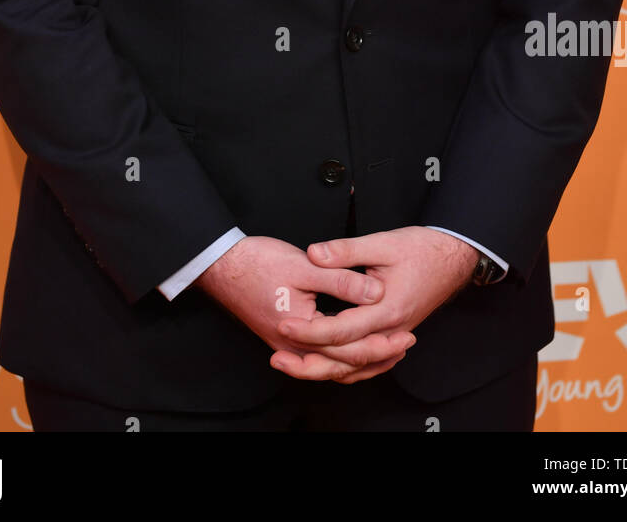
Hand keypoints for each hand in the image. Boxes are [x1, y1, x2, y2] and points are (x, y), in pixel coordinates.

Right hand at [196, 235, 416, 382]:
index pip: (349, 347)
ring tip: (387, 350)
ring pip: (329, 364)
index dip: (380, 341)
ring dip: (359, 360)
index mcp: (302, 330)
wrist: (221, 264)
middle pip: (342, 363)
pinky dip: (339, 355)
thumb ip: (341, 280)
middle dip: (376, 356)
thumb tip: (375, 292)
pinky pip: (318, 357)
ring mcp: (286, 345)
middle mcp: (293, 346)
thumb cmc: (257, 263)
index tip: (405, 332)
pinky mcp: (284, 337)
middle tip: (404, 345)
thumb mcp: (304, 265)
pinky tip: (352, 346)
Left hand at [270, 227, 478, 378]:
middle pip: (346, 359)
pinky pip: (370, 363)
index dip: (309, 331)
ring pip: (358, 367)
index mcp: (386, 309)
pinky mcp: (395, 335)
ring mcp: (394, 336)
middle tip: (278, 358)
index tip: (284, 326)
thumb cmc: (421, 249)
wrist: (453, 257)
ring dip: (326, 370)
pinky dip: (349, 368)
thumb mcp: (382, 242)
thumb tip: (314, 253)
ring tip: (295, 366)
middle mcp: (391, 330)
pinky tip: (330, 364)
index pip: (341, 331)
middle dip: (310, 362)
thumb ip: (346, 250)